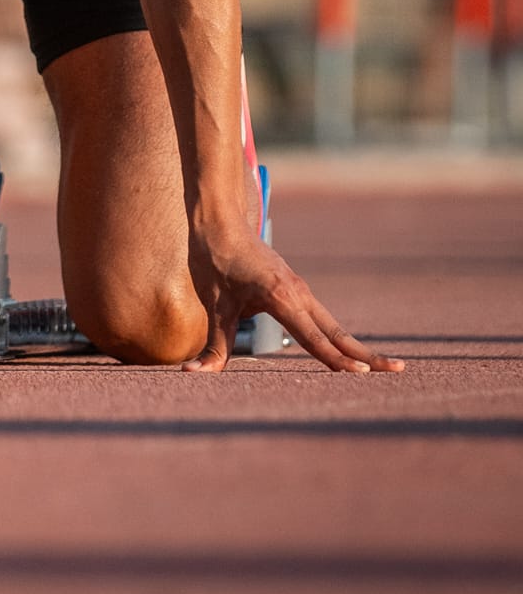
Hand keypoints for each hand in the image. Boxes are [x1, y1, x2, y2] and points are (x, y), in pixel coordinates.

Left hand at [183, 229, 403, 374]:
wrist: (218, 219)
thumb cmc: (214, 259)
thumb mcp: (212, 304)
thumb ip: (212, 345)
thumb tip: (193, 373)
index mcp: (280, 296)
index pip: (314, 337)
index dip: (336, 359)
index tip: (362, 374)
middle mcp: (297, 292)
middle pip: (337, 332)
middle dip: (367, 354)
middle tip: (399, 370)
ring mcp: (298, 288)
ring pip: (332, 324)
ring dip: (356, 346)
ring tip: (383, 366)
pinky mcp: (293, 286)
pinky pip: (320, 316)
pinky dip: (337, 335)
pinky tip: (347, 349)